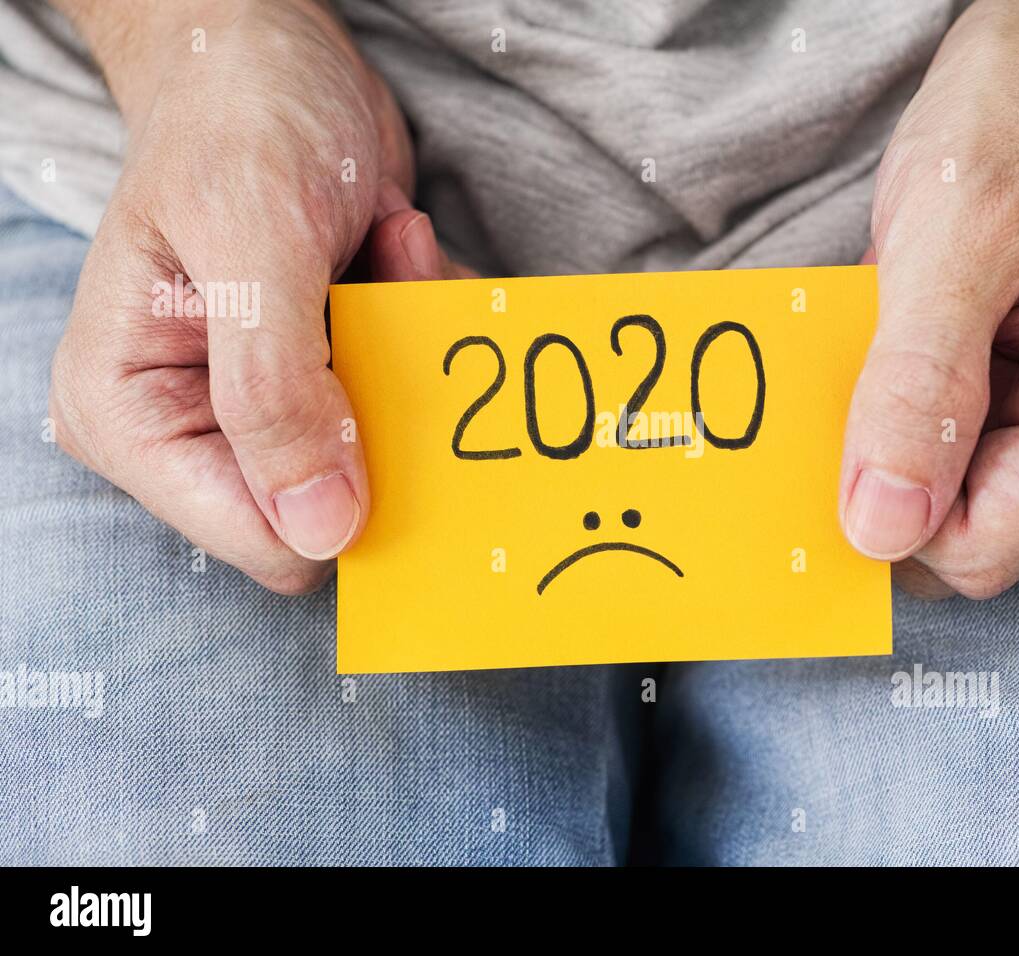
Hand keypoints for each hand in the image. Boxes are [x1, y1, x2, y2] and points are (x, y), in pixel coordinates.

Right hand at [48, 0, 458, 592]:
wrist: (276, 60)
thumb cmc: (238, 126)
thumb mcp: (253, 249)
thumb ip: (275, 392)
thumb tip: (321, 531)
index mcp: (134, 417)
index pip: (258, 536)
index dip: (337, 490)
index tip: (370, 386)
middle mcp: (198, 427)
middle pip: (332, 505)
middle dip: (378, 403)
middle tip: (369, 296)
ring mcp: (269, 405)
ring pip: (390, 451)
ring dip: (406, 346)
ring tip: (377, 250)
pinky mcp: (329, 373)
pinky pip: (416, 394)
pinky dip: (424, 318)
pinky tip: (390, 243)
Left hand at [839, 0, 1018, 598]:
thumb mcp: (954, 238)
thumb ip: (919, 386)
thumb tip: (879, 528)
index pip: (983, 544)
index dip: (890, 503)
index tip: (844, 419)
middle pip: (970, 535)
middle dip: (896, 463)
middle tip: (879, 356)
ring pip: (954, 507)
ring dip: (900, 436)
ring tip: (911, 335)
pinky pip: (958, 469)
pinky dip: (913, 421)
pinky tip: (921, 347)